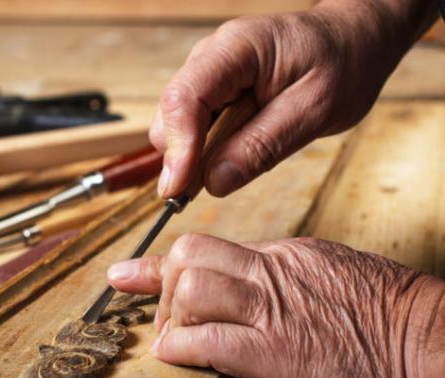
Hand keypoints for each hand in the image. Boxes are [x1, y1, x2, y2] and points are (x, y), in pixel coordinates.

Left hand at [107, 234, 444, 377]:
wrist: (434, 348)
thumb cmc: (390, 319)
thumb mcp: (331, 277)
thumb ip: (282, 278)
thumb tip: (244, 288)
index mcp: (285, 254)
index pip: (208, 247)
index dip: (161, 264)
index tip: (127, 272)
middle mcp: (272, 271)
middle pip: (189, 256)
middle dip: (162, 287)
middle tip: (165, 319)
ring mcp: (272, 309)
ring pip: (190, 288)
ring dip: (169, 318)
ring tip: (176, 340)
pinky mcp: (275, 352)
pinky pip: (206, 340)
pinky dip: (180, 349)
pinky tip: (178, 359)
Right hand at [152, 1, 436, 197]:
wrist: (353, 41)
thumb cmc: (343, 64)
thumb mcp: (315, 109)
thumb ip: (262, 146)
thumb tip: (214, 182)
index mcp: (237, 49)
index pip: (185, 97)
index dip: (178, 148)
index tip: (178, 190)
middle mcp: (211, 56)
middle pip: (170, 114)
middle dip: (181, 157)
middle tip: (207, 190)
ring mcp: (208, 73)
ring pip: (175, 124)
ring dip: (192, 156)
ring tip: (231, 169)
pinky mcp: (213, 91)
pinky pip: (192, 127)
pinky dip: (202, 150)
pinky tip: (228, 158)